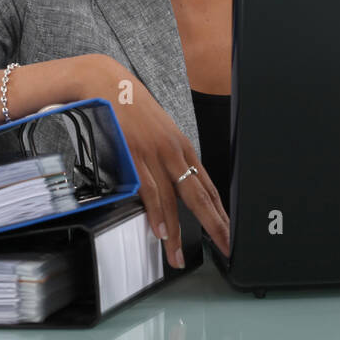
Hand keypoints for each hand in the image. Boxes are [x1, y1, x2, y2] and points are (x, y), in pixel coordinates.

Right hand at [81, 55, 229, 266]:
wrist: (110, 83)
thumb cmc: (133, 108)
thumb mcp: (158, 133)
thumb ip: (167, 158)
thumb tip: (172, 184)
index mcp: (183, 148)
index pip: (208, 186)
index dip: (220, 212)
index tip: (229, 232)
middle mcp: (175, 152)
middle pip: (200, 195)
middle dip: (215, 225)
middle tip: (225, 247)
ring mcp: (156, 154)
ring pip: (174, 200)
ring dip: (177, 232)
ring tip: (177, 256)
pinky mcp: (136, 155)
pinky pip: (149, 190)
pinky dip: (156, 213)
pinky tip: (161, 231)